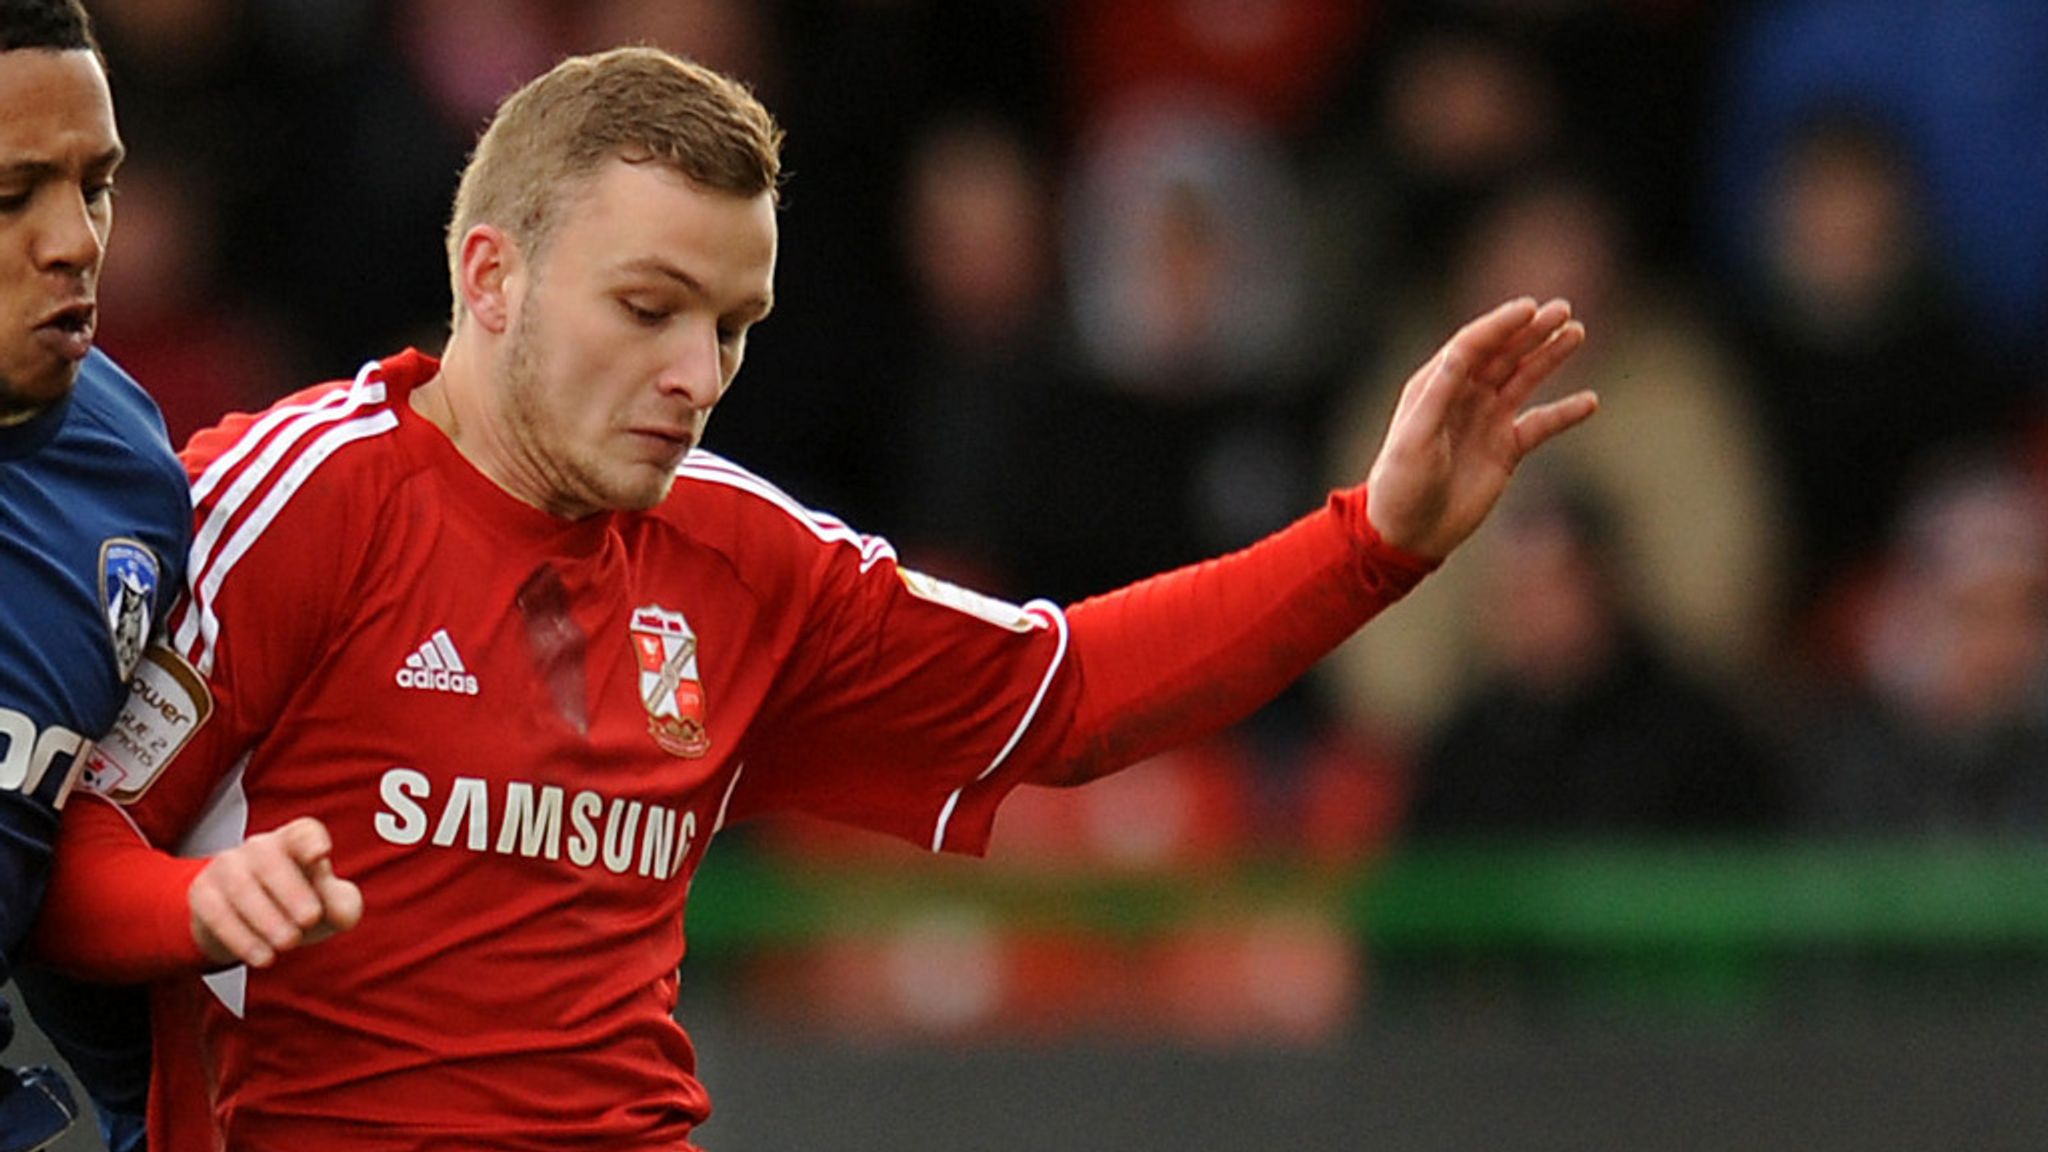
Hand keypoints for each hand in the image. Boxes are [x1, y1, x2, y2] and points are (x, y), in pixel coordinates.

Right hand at [188, 816, 363, 968]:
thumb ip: (342, 905)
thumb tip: (340, 913)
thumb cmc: (300, 905)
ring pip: (241, 887)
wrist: (250, 926)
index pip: (304, 831)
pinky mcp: (203, 893)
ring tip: (288, 944)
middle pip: (271, 859)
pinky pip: (216, 913)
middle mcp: (260, 847)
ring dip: (266, 917)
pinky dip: (240, 937)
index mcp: (296, 841)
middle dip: (291, 890)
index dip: (311, 839)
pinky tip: (263, 957)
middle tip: (310, 920)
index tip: (321, 855)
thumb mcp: (329, 905)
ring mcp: (227, 867)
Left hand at [1365, 296, 1593, 558]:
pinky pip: (1542, 425)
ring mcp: (1487, 421)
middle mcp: (1463, 396)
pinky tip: (1590, 402)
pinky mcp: (1506, 449)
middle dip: (1532, 331)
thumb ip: (1439, 394)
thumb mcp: (1414, 436)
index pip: (1473, 345)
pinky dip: (1565, 413)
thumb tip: (1462, 352)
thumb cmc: (1401, 484)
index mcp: (1435, 385)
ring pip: (1525, 379)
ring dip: (1550, 357)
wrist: (1409, 533)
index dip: (1501, 324)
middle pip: (1503, 354)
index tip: (1530, 308)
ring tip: (1576, 333)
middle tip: (1563, 310)